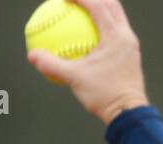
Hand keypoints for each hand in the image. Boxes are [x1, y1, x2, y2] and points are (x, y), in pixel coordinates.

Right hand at [26, 0, 150, 125]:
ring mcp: (131, 45)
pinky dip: (103, 26)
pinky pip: (116, 32)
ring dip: (101, 9)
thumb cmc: (104, 96)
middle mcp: (126, 36)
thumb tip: (32, 55)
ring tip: (83, 9)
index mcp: (115, 35)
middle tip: (75, 0)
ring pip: (116, 17)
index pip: (97, 5)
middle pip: (111, 4)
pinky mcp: (131, 55)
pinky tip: (89, 34)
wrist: (129, 114)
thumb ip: (52, 65)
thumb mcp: (75, 79)